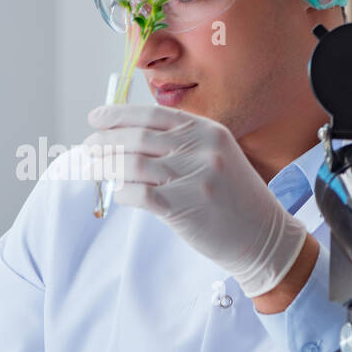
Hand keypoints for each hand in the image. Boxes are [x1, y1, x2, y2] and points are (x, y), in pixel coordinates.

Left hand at [85, 103, 307, 297]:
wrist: (263, 237)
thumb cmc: (233, 198)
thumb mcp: (215, 156)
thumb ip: (179, 144)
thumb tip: (126, 138)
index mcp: (207, 131)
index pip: (153, 115)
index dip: (118, 114)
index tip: (95, 119)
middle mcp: (201, 149)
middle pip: (138, 138)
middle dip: (105, 141)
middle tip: (88, 147)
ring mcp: (193, 177)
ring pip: (133, 165)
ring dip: (106, 166)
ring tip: (93, 168)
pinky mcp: (184, 206)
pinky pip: (139, 194)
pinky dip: (122, 193)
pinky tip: (118, 194)